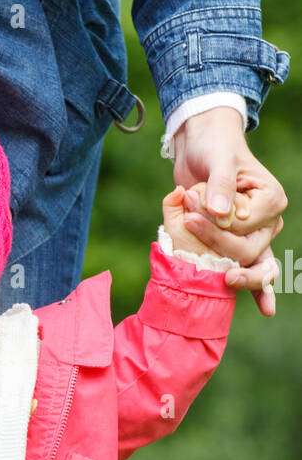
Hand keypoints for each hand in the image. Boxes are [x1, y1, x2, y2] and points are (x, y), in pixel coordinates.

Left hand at [172, 107, 286, 315]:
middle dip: (216, 244)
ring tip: (227, 282)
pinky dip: (259, 290)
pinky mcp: (239, 242)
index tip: (192, 208)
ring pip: (252, 264)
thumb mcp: (218, 161)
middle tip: (188, 221)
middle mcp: (269, 220)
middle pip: (247, 250)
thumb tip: (220, 214)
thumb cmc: (214, 149)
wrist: (204, 148)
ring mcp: (256, 234)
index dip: (217, 227)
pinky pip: (253, 268)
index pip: (245, 228)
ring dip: (239, 275)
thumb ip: (220, 185)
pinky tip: (267, 311)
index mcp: (271, 199)